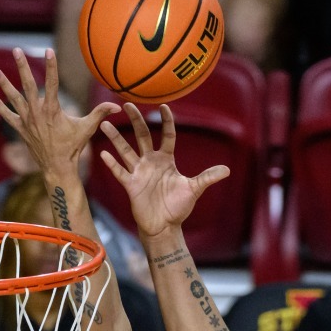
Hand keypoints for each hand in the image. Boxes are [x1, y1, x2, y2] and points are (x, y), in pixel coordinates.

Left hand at [0, 48, 118, 177]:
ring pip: (13, 98)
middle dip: (22, 66)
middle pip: (27, 85)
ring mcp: (27, 121)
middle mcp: (37, 112)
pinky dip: (0, 107)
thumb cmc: (73, 147)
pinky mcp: (21, 129)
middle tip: (16, 50)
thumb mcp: (88, 128)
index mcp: (53, 109)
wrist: (57, 167)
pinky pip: (8, 116)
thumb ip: (100, 113)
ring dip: (3, 84)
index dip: (51, 66)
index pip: (52, 82)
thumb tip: (118, 106)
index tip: (48, 51)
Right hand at [98, 103, 231, 239]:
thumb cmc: (178, 207)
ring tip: (104, 123)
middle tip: (127, 104)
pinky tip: (103, 153)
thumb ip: (207, 177)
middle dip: (136, 120)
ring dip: (115, 138)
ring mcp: (139, 172)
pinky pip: (120, 172)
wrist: (164, 226)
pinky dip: (112, 164)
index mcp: (166, 160)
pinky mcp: (130, 185)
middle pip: (142, 136)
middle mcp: (151, 162)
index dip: (166, 121)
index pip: (167, 135)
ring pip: (125, 150)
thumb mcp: (194, 189)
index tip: (164, 106)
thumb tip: (227, 170)